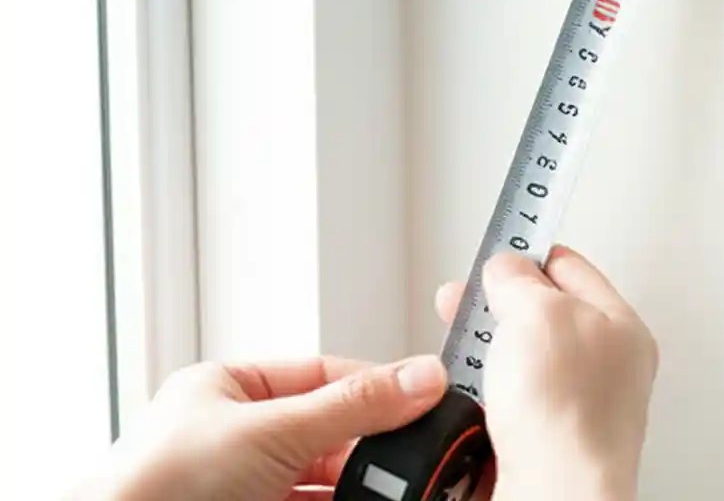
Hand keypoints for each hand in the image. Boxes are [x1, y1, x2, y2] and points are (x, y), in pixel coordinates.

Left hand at [73, 354, 447, 499]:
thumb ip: (352, 407)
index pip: (323, 374)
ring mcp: (246, 484)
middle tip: (420, 457)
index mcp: (229, 390)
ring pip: (327, 479)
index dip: (376, 386)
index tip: (426, 396)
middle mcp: (237, 436)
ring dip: (367, 486)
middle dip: (375, 448)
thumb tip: (421, 377)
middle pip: (331, 432)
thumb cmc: (157, 487)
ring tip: (405, 489)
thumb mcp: (271, 431)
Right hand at [434, 246, 658, 500]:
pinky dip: (476, 397)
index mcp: (620, 327)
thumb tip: (507, 269)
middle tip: (463, 302)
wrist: (551, 496)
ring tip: (464, 358)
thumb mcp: (539, 311)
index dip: (528, 252)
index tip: (497, 246)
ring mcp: (570, 408)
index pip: (570, 267)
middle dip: (494, 307)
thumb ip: (520, 278)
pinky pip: (498, 404)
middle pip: (538, 316)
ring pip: (514, 362)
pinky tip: (469, 398)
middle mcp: (602, 369)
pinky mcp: (538, 442)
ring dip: (481, 355)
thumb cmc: (568, 416)